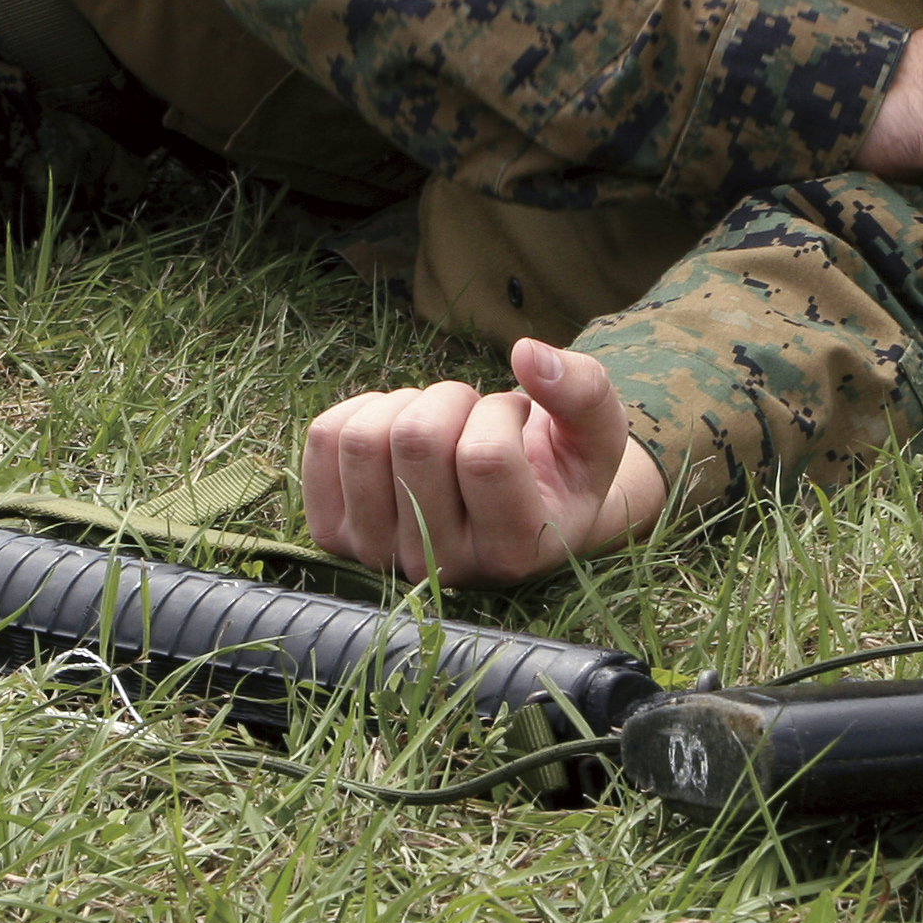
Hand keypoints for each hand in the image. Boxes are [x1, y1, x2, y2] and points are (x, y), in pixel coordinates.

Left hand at [302, 338, 668, 585]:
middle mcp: (440, 568)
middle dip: (452, 398)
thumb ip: (583, 392)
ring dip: (409, 404)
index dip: (501, 410)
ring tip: (442, 426)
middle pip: (416, 440)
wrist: (515, 513)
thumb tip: (527, 354)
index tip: (520, 416)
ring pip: (363, 438)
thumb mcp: (598, 433)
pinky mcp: (334, 532)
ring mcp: (378, 555)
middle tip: (476, 416)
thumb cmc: (561, 469)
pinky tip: (400, 431)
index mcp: (512, 551)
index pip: (484, 456)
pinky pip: (324, 439)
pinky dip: (365, 409)